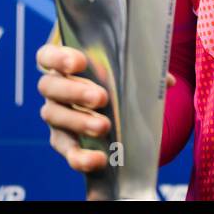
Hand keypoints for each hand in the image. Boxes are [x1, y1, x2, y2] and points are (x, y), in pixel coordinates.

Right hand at [35, 41, 174, 174]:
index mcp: (63, 64)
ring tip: (104, 127)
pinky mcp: (62, 141)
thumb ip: (142, 69)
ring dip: (79, 122)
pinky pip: (66, 150)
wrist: (112, 109)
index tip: (80, 62)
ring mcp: (55, 115)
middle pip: (50, 86)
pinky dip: (80, 156)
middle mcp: (53, 88)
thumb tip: (166, 81)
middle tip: (101, 97)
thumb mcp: (127, 70)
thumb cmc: (116, 79)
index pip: (47, 55)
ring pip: (55, 116)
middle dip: (74, 91)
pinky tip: (99, 158)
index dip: (59, 57)